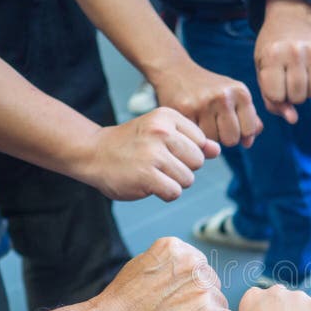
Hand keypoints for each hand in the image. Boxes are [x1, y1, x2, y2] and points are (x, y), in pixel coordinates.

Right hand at [83, 108, 219, 201]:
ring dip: (173, 183)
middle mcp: (161, 131)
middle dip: (183, 169)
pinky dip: (164, 194)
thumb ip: (192, 141)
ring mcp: (153, 153)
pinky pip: (174, 192)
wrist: (93, 153)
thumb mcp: (162, 133)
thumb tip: (217, 150)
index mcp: (167, 116)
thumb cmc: (133, 144)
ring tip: (152, 173)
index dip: (187, 153)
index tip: (166, 150)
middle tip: (158, 164)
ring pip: (188, 179)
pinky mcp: (146, 176)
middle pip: (197, 162)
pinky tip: (148, 184)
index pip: (202, 142)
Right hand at [92, 237, 235, 310]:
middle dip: (197, 299)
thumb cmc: (121, 304)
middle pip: (211, 283)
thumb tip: (189, 271)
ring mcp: (202, 287)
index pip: (198, 266)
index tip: (170, 299)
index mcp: (176, 247)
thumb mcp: (142, 266)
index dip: (187, 287)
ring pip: (219, 301)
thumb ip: (168, 265)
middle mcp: (193, 262)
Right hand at [151, 58, 262, 147]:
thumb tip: (248, 143)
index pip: (249, 131)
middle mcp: (223, 96)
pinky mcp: (184, 110)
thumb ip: (249, 119)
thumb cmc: (210, 90)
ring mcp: (204, 103)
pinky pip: (196, 138)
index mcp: (241, 93)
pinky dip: (194, 134)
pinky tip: (191, 122)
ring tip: (201, 121)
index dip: (240, 133)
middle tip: (214, 124)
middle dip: (223, 137)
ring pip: (213, 142)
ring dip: (208, 137)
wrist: (175, 71)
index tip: (230, 124)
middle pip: (231, 140)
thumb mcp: (234, 97)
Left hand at [255, 0, 310, 122]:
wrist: (291, 17)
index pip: (276, 96)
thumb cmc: (273, 49)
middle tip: (288, 79)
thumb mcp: (263, 70)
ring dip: (306, 89)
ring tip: (300, 74)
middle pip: (297, 97)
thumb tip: (293, 120)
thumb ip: (272, 100)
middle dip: (292, 94)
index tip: (274, 83)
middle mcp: (294, 52)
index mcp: (272, 55)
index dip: (275, 94)